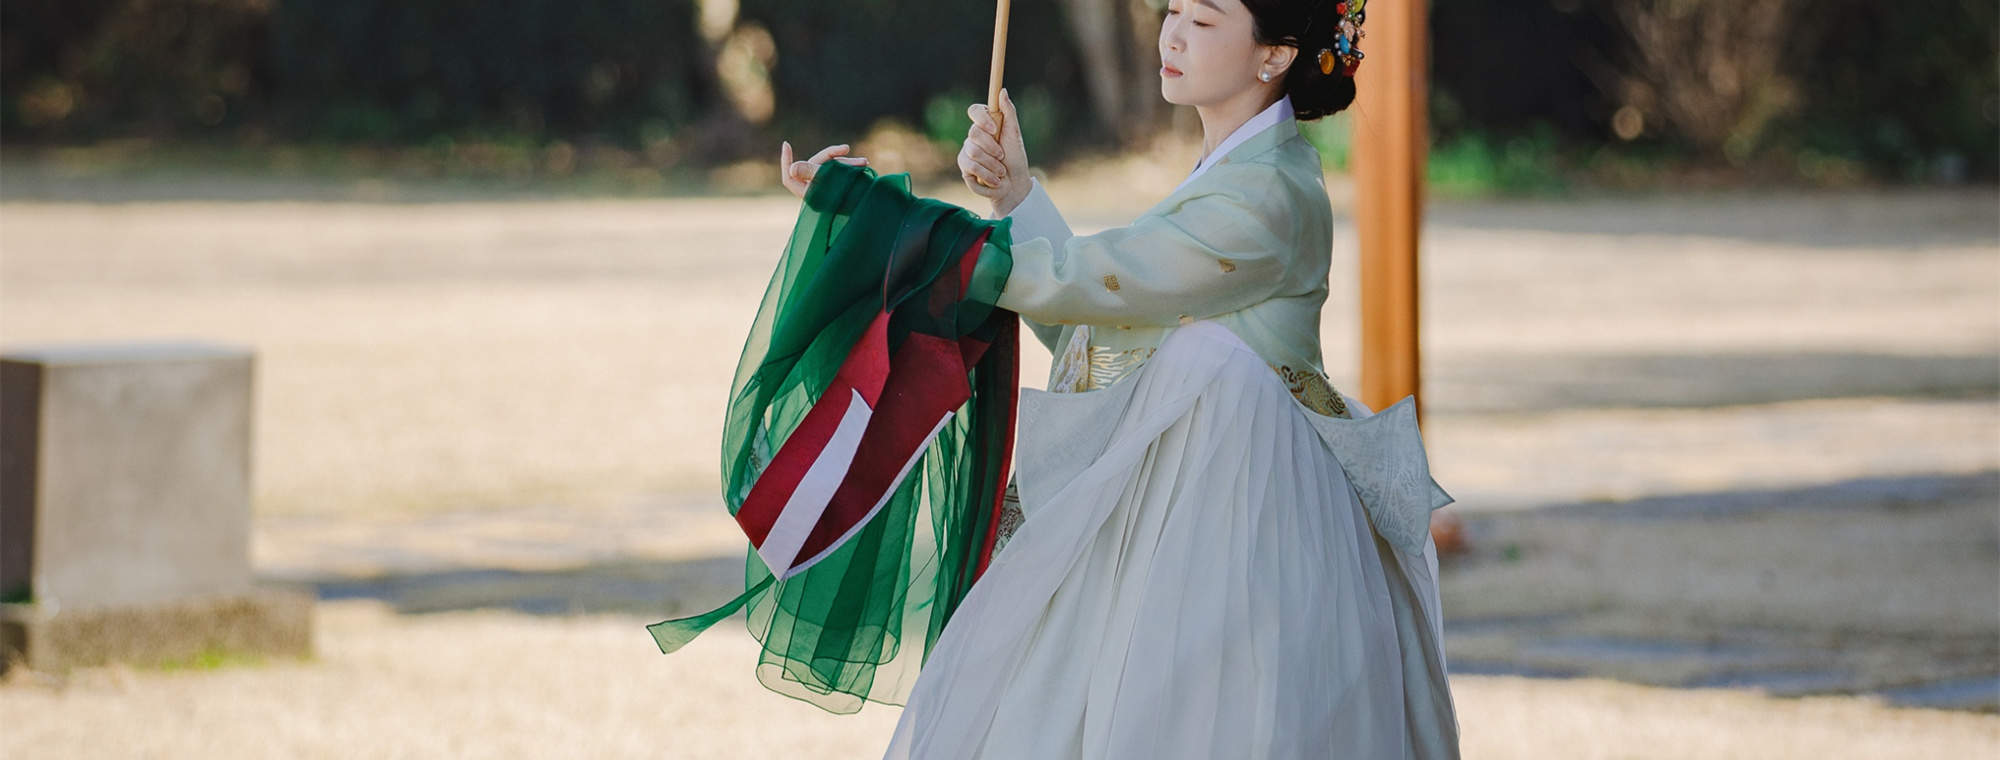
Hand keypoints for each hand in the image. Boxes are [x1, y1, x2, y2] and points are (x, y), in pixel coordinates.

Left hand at [780, 141, 868, 198]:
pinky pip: (839, 172)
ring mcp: (827, 189)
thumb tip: (793, 168)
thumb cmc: (847, 196)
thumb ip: (810, 172)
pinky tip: (863, 164)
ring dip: (847, 162)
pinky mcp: (838, 187)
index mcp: (808, 193)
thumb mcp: (827, 180)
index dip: (787, 161)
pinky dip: (849, 167)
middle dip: (832, 156)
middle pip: (815, 166)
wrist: (869, 208)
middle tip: (846, 149)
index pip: (790, 177)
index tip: (787, 144)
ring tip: (864, 162)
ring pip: (830, 167)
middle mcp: (816, 191)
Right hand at [959, 88, 1030, 215]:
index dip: (982, 118)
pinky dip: (987, 174)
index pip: (974, 110)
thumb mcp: (1015, 134)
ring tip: (1001, 171)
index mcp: (987, 123)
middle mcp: (974, 135)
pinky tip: (995, 180)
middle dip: (992, 147)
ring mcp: (967, 150)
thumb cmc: (1015, 158)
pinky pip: (970, 166)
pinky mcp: (964, 165)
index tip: (994, 130)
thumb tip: (1002, 91)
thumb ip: (1009, 112)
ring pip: (973, 151)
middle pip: (974, 132)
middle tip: (1002, 155)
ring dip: (992, 164)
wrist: (1013, 185)